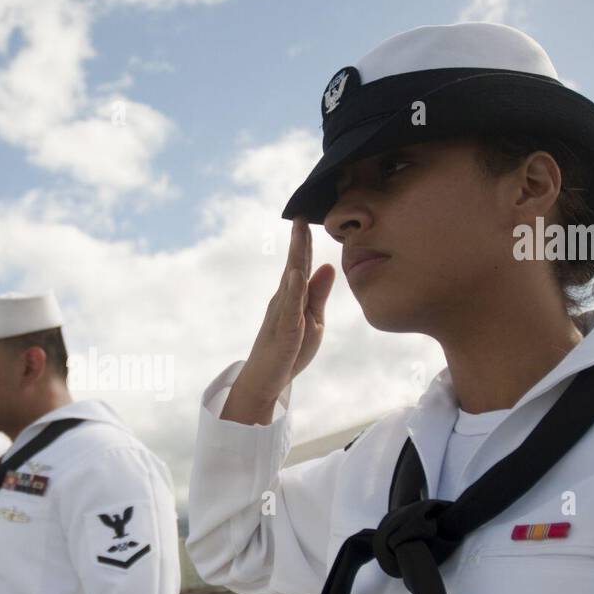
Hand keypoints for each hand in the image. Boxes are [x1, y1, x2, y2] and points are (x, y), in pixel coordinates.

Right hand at [222, 217, 335, 423]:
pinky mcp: (285, 330)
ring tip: (299, 232)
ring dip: (296, 255)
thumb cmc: (290, 350)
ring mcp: (283, 313)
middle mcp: (285, 299)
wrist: (266, 379)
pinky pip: (290, 307)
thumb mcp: (312, 320)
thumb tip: (328, 266)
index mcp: (293, 296)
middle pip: (294, 264)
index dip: (304, 242)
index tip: (305, 218)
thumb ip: (318, 294)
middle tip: (300, 214)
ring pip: (291, 279)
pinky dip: (294, 289)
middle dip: (298, 239)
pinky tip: (296, 272)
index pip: (301, 264)